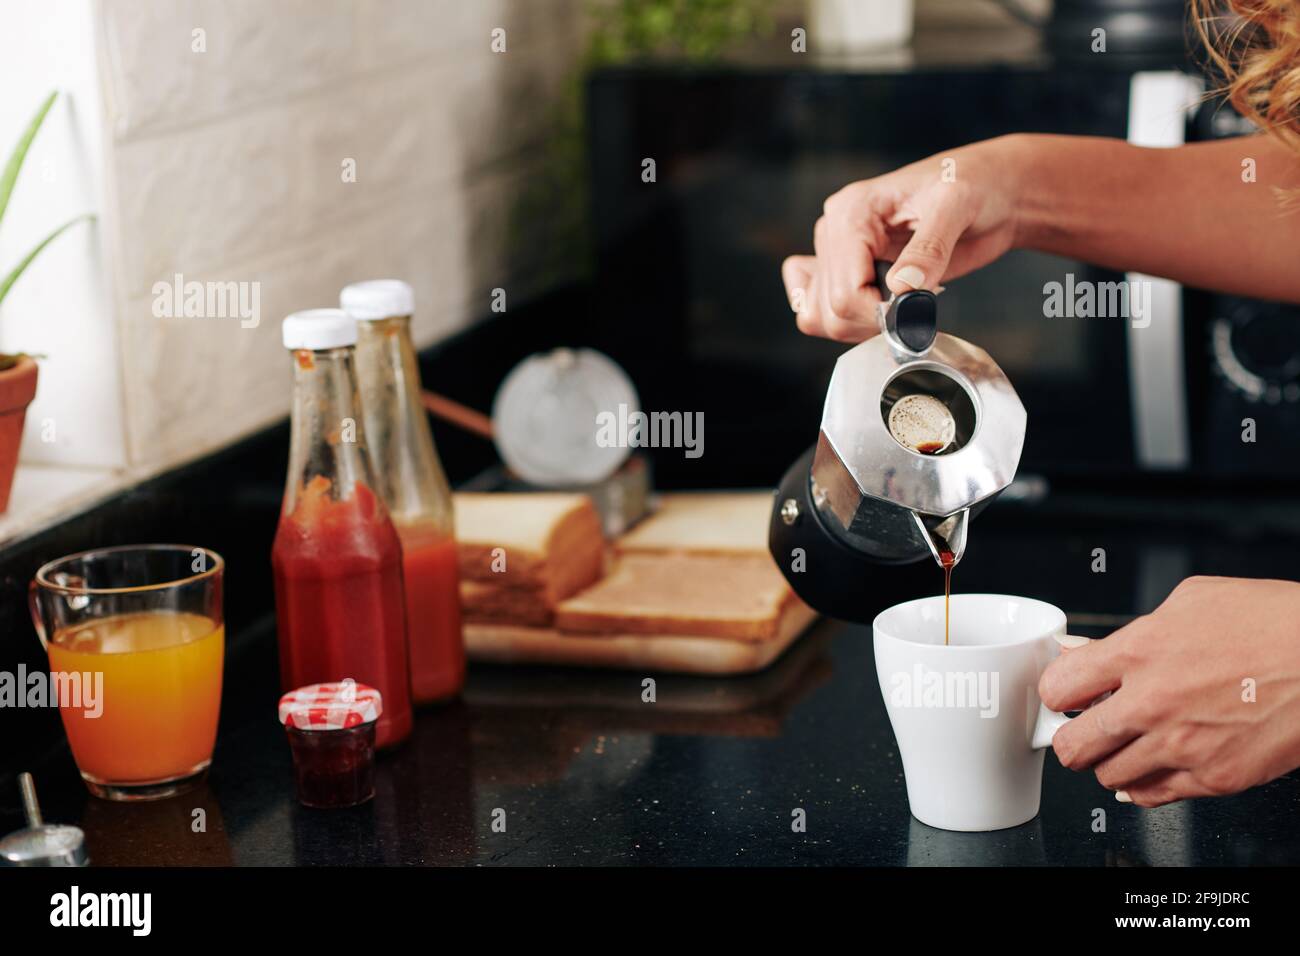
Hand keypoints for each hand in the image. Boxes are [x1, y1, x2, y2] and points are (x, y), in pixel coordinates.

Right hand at [781, 134, 1024, 341]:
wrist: (993, 192)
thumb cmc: (975, 184)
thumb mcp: (957, 205)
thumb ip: (929, 248)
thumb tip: (902, 288)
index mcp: (851, 212)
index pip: (845, 290)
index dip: (879, 313)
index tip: (915, 312)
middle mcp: (836, 233)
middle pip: (832, 310)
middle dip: (874, 321)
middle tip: (916, 309)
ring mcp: (841, 255)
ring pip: (824, 317)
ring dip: (864, 326)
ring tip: (904, 306)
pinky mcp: (852, 272)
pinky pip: (824, 310)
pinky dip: (851, 323)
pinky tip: (881, 310)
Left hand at [1039, 576, 1299, 806]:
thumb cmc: (1273, 623)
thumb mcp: (1191, 602)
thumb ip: (1129, 631)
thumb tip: (1084, 648)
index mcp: (1140, 652)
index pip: (1057, 688)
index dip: (1057, 693)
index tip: (1066, 695)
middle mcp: (1153, 703)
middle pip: (1073, 746)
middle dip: (1073, 737)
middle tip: (1085, 728)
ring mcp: (1183, 746)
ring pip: (1108, 777)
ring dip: (1110, 762)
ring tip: (1126, 744)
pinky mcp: (1215, 777)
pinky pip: (1152, 797)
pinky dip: (1143, 786)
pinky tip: (1152, 765)